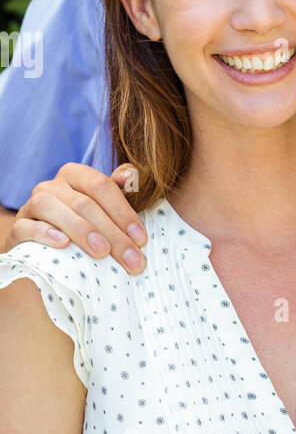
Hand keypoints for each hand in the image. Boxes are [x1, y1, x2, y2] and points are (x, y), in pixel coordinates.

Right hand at [6, 163, 148, 273]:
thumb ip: (119, 190)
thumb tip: (132, 176)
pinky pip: (26, 227)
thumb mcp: (103, 206)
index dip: (124, 212)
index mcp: (75, 174)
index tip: (141, 239)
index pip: (101, 186)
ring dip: (80, 230)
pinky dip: (44, 234)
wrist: (40, 243)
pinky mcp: (17, 228)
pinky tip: (63, 244)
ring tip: (102, 252)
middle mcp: (52, 185)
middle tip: (132, 259)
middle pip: (83, 203)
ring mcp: (31, 205)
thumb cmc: (81, 222)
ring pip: (51, 208)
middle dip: (112, 233)